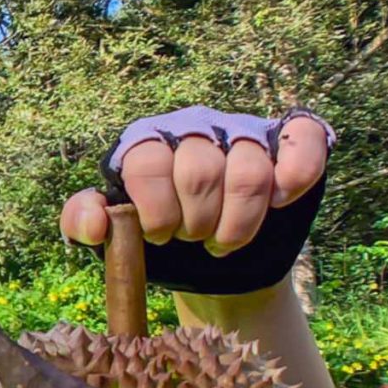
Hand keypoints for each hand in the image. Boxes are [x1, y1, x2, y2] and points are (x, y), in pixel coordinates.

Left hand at [58, 106, 334, 294]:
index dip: (155, 210)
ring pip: (248, 170)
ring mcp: (243, 131)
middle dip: (195, 222)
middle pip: (198, 171)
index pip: (147, 162)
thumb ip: (85, 221)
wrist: (211, 260)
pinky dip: (294, 178)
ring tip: (223, 242)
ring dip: (238, 222)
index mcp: (147, 141)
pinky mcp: (289, 143)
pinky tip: (280, 202)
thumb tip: (95, 222)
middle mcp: (195, 127)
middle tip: (192, 239)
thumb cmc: (158, 238)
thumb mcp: (114, 232)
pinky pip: (302, 144)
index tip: (159, 238)